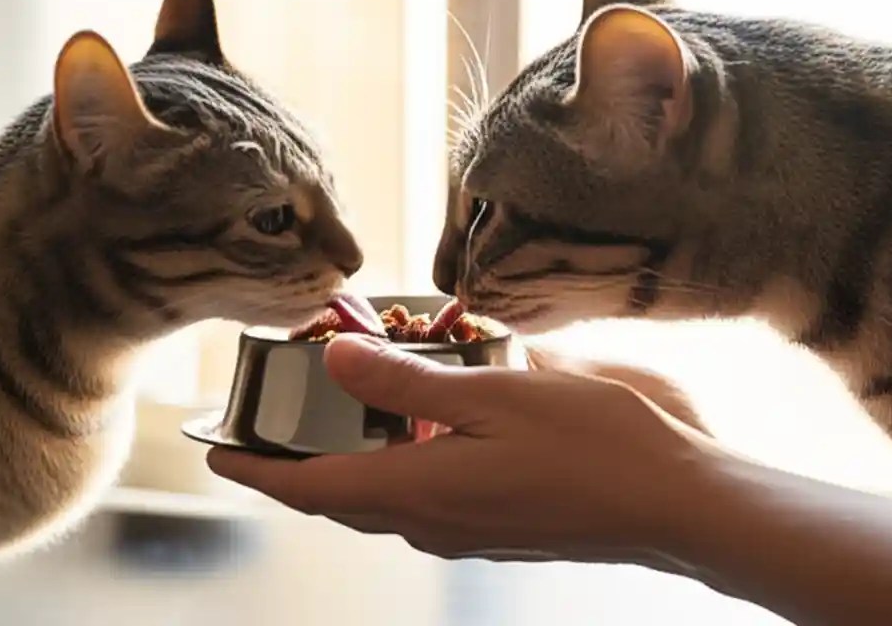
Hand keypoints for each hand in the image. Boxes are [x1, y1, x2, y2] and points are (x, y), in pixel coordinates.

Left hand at [206, 335, 723, 567]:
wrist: (675, 505)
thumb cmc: (593, 447)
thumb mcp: (494, 396)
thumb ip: (408, 384)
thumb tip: (337, 362)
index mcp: (416, 493)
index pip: (308, 486)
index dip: (257, 466)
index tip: (217, 446)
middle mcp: (430, 522)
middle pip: (339, 494)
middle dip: (299, 458)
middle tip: (277, 417)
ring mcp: (464, 530)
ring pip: (383, 494)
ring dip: (354, 457)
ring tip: (346, 409)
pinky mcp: (494, 525)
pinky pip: (425, 494)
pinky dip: (403, 461)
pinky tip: (424, 423)